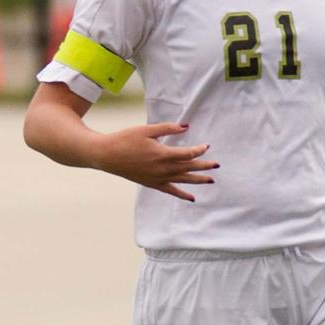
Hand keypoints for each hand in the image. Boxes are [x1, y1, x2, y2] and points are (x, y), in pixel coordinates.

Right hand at [93, 122, 218, 201]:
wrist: (106, 155)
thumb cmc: (125, 139)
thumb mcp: (147, 130)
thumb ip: (168, 128)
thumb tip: (187, 126)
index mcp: (163, 154)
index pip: (188, 154)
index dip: (199, 150)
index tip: (206, 146)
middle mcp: (163, 169)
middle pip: (189, 168)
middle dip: (204, 166)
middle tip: (217, 165)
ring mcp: (157, 178)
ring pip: (183, 180)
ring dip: (198, 180)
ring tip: (211, 180)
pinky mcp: (151, 184)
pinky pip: (170, 191)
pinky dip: (182, 195)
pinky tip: (192, 198)